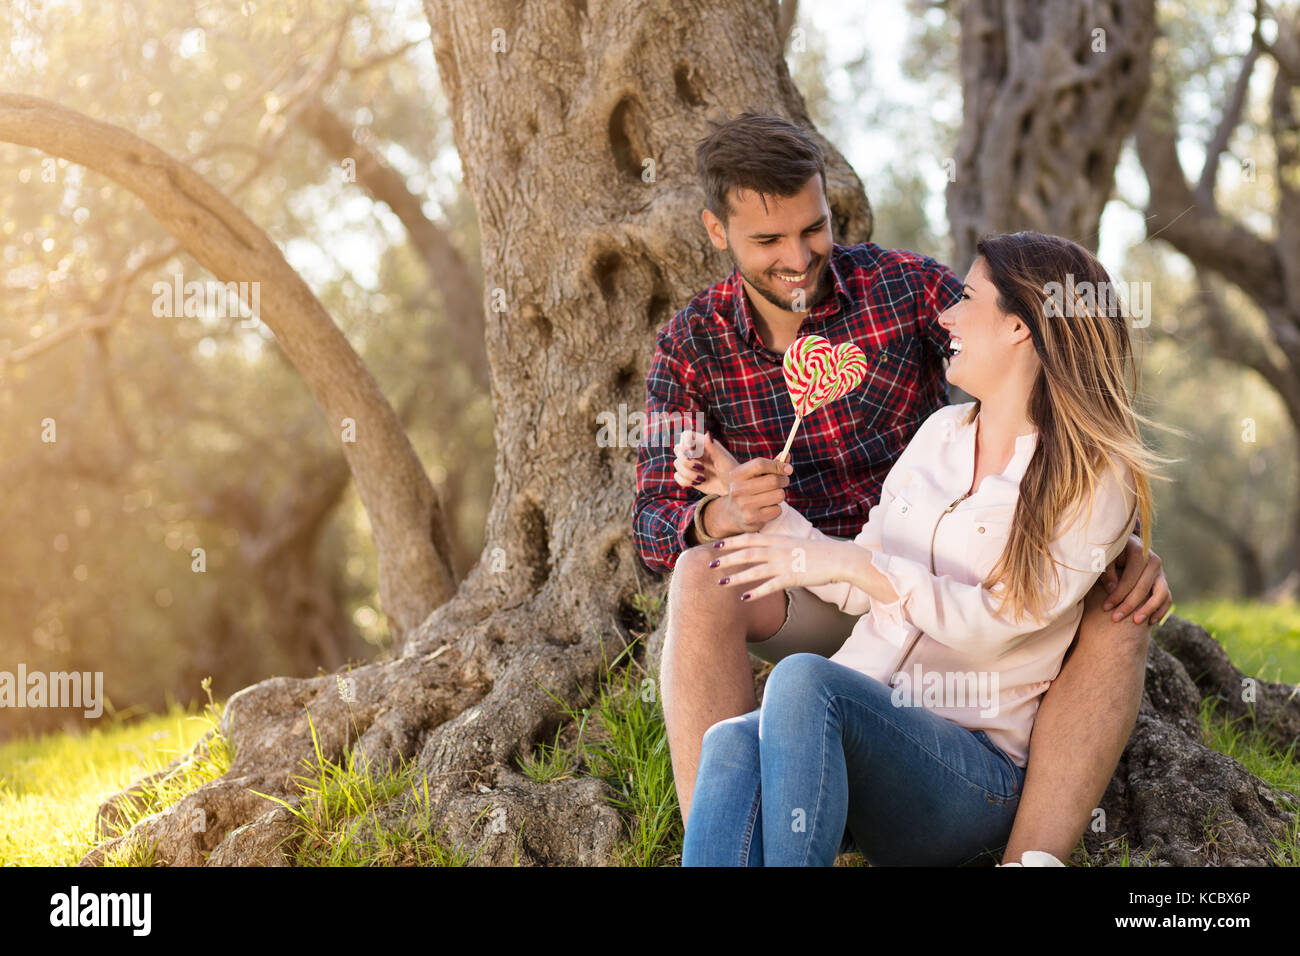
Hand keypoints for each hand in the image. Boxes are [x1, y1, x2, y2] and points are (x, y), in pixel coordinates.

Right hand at [673, 430, 738, 496]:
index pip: (686, 435)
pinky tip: (698, 483)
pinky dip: (685, 481)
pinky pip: (678, 477)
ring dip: (688, 473)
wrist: (733, 488)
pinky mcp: (689, 477)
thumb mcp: (724, 459)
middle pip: (678, 449)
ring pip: (677, 464)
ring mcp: (691, 465)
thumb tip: (708, 433)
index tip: (691, 451)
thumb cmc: (733, 472)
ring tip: (702, 478)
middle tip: (700, 467)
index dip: (684, 441)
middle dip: (685, 460)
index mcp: (703, 445)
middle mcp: (695, 453)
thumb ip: (713, 447)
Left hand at [707, 532, 867, 600]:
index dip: (732, 541)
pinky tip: (743, 598)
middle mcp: (779, 549)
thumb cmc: (819, 553)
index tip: (716, 545)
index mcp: (780, 539)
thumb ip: (780, 547)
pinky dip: (755, 592)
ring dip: (736, 576)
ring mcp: (785, 563)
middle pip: (748, 552)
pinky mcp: (793, 578)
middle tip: (710, 564)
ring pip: (755, 570)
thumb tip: (768, 551)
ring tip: (720, 583)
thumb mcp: (796, 544)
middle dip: (727, 558)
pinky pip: (770, 586)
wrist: (840, 558)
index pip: (750, 537)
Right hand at [709, 457, 794, 535]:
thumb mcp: (754, 475)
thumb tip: (787, 454)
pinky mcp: (752, 519)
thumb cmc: (748, 490)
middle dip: (783, 480)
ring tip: (772, 496)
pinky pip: (777, 510)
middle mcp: (738, 489)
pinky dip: (776, 509)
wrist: (732, 514)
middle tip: (783, 481)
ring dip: (780, 495)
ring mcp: (744, 505)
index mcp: (736, 475)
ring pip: (779, 495)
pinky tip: (767, 509)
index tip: (787, 469)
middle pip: (773, 480)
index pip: (760, 464)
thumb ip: (770, 464)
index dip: (777, 465)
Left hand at [1099, 534, 1171, 625]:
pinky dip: (1161, 610)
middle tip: (1115, 618)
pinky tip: (1150, 622)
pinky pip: (1167, 598)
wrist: (1124, 547)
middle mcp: (1153, 561)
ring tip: (1136, 622)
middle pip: (1144, 587)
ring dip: (1148, 609)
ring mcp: (1161, 572)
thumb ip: (1107, 571)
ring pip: (1161, 593)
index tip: (1106, 607)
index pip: (1130, 576)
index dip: (1118, 593)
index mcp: (1138, 551)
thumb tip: (1112, 589)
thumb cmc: (1111, 554)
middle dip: (1129, 605)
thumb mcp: (1105, 558)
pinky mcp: (1163, 582)